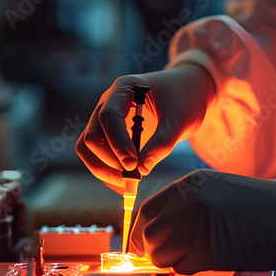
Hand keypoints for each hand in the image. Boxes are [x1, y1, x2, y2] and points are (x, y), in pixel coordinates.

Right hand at [76, 65, 214, 192]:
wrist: (187, 92)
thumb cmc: (184, 98)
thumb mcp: (180, 119)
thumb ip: (162, 143)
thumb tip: (141, 170)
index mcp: (123, 90)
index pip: (109, 117)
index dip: (117, 143)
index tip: (132, 165)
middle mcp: (107, 103)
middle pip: (92, 136)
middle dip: (108, 161)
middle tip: (132, 178)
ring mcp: (104, 119)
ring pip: (87, 148)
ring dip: (103, 169)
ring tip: (128, 184)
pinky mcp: (108, 135)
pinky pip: (97, 156)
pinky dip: (108, 173)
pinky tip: (126, 185)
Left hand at [130, 169, 275, 273]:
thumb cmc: (260, 206)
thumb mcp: (216, 189)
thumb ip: (185, 206)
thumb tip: (156, 233)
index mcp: (188, 184)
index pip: (146, 211)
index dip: (139, 232)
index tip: (142, 244)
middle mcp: (187, 202)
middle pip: (148, 234)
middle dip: (152, 250)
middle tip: (167, 256)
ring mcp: (197, 226)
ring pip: (161, 255)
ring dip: (172, 261)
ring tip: (195, 255)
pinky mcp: (210, 250)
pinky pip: (183, 268)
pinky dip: (190, 269)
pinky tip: (209, 259)